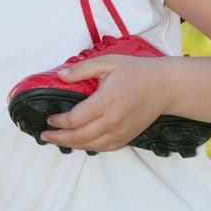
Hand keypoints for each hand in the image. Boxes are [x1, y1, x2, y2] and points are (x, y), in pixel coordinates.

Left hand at [41, 54, 172, 152]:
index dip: (59, 122)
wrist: (165, 87)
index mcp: (106, 102)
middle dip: (59, 138)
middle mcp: (112, 121)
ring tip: (57, 141)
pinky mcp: (127, 137)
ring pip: (90, 145)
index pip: (75, 119)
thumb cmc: (136, 72)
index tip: (49, 118)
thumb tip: (61, 76)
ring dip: (71, 145)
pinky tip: (79, 143)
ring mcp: (120, 132)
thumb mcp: (108, 63)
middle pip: (79, 137)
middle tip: (45, 136)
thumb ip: (82, 69)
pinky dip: (89, 147)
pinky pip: (104, 148)